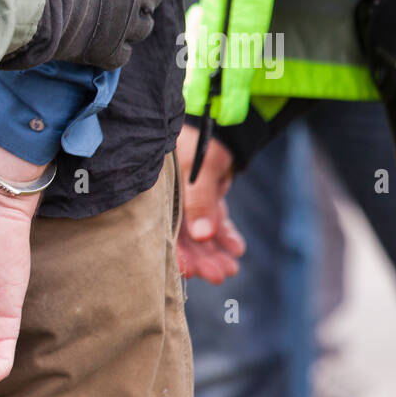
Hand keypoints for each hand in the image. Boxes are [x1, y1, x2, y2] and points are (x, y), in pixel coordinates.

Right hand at [176, 123, 244, 283]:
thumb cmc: (201, 142)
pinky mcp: (207, 199)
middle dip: (203, 259)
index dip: (176, 254)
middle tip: (220, 275)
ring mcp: (189, 202)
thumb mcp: (198, 171)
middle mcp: (171, 202)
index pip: (162, 232)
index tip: (192, 272)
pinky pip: (216, 222)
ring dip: (215, 252)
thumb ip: (201, 203)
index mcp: (158, 196)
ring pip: (201, 235)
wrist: (223, 121)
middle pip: (184, 238)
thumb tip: (203, 236)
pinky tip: (237, 248)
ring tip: (231, 268)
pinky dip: (226, 235)